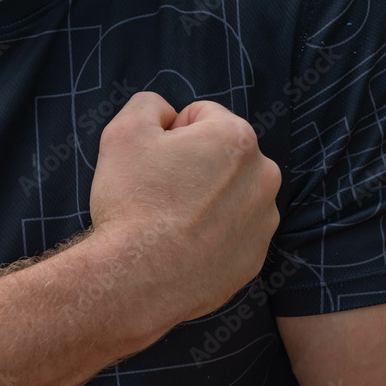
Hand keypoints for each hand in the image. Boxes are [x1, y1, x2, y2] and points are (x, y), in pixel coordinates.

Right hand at [88, 92, 280, 326]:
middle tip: (158, 194)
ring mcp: (262, 223)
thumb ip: (149, 105)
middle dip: (193, 168)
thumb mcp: (123, 133)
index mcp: (236, 139)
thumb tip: (166, 114)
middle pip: (221, 157)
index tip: (152, 164)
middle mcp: (263, 178)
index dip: (168, 136)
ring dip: (205, 202)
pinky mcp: (253, 260)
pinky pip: (231, 236)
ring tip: (170, 224)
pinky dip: (210, 237)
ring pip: (230, 197)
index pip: (200, 117)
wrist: (135, 280)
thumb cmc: (131, 204)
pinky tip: (182, 248)